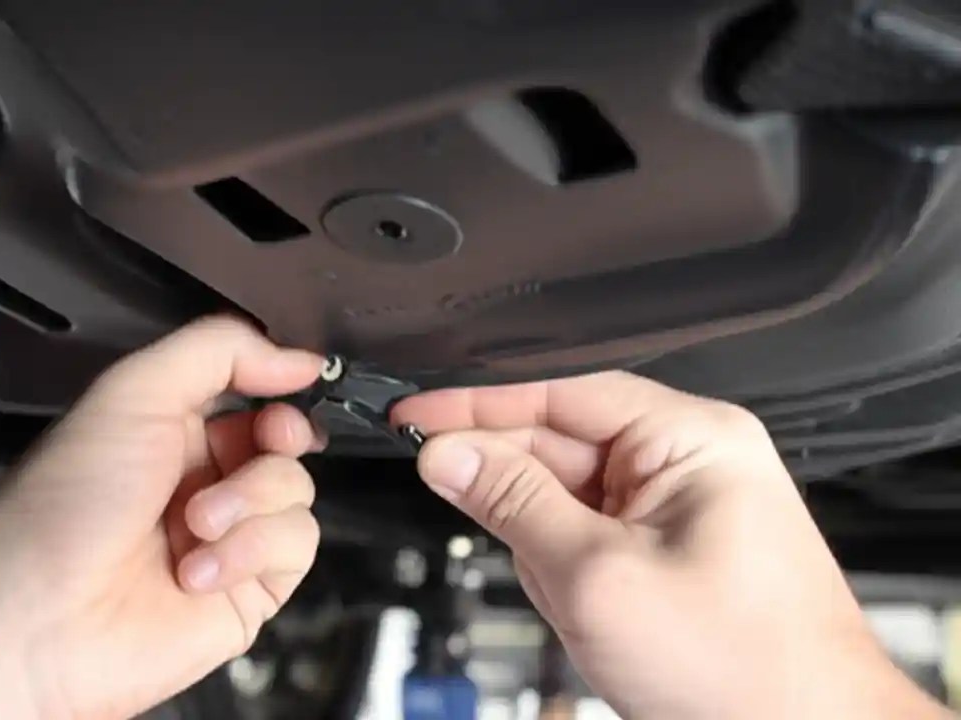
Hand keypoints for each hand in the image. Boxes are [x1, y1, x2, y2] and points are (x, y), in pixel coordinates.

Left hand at [0, 317, 324, 719]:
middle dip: (270, 441)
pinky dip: (252, 548)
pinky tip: (198, 562)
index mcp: (162, 426)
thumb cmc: (47, 525)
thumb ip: (206, 353)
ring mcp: (218, 537)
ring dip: (251, 501)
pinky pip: (292, 549)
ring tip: (195, 524)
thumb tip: (279, 347)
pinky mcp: (237, 592)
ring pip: (297, 493)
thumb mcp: (125, 401)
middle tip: (246, 448)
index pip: (247, 385)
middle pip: (285, 436)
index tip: (296, 376)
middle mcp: (193, 478)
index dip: (276, 380)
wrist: (26, 631)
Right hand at [394, 372, 948, 719]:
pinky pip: (586, 539)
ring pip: (564, 500)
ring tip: (573, 598)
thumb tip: (448, 452)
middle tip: (458, 508)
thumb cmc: (743, 666)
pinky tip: (586, 610)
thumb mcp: (596, 576)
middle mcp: (689, 462)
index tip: (417, 416)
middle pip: (558, 445)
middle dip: (515, 492)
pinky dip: (567, 572)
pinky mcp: (668, 550)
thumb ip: (511, 503)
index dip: (478, 404)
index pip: (560, 394)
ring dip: (544, 548)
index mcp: (691, 439)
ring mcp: (678, 508)